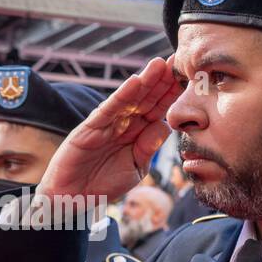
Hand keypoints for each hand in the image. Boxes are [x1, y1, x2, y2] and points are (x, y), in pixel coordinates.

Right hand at [37, 56, 177, 200]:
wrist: (72, 200)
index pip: (157, 110)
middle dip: (162, 81)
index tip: (189, 79)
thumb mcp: (134, 168)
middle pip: (146, 99)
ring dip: (145, 81)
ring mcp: (106, 124)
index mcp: (136, 134)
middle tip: (178, 61)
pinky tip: (135, 82)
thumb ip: (148, 148)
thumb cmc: (103, 184)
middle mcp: (122, 124)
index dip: (171, 95)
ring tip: (160, 64)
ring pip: (129, 99)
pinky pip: (108, 109)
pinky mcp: (89, 128)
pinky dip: (121, 95)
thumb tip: (165, 125)